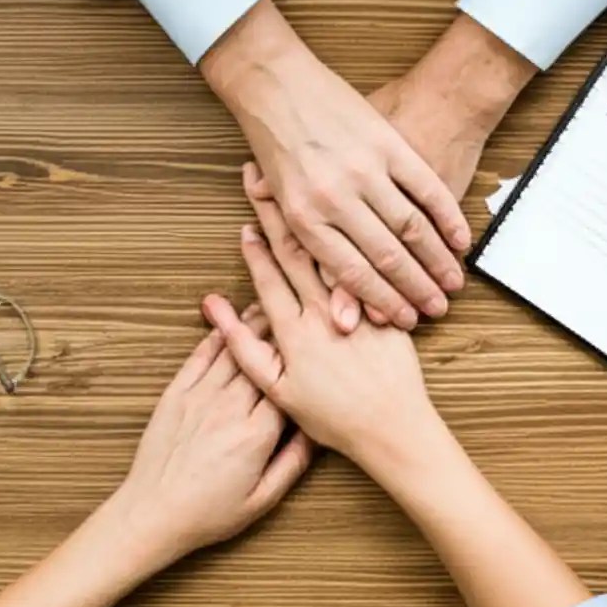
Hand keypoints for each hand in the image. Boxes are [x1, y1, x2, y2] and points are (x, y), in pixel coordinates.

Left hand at [109, 308, 314, 565]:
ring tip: (269, 307)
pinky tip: (228, 324)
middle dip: (282, 334)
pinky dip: (216, 337)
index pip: (289, 385)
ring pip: (233, 351)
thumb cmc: (207, 513)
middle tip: (298, 310)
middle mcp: (228, 409)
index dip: (303, 362)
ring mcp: (199, 398)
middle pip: (263, 360)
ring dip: (251, 327)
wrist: (152, 514)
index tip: (316, 344)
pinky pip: (200, 357)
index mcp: (256, 436)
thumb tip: (318, 433)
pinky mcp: (176, 395)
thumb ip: (293, 463)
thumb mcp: (262, 500)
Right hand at [200, 188, 437, 460]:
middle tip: (264, 178)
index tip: (245, 217)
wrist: (392, 428)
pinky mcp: (386, 305)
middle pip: (298, 251)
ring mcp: (358, 306)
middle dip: (277, 213)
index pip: (268, 275)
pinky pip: (371, 265)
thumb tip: (214, 311)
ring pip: (333, 250)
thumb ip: (244, 347)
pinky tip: (357, 210)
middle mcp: (324, 311)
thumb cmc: (332, 417)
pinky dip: (361, 236)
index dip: (254, 245)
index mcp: (293, 330)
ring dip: (317, 215)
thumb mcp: (277, 388)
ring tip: (306, 185)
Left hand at [247, 14, 537, 327]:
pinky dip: (447, 216)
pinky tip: (462, 239)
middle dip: (416, 290)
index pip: (352, 273)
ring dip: (437, 260)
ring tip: (453, 283)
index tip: (405, 321)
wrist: (276, 82)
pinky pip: (425, 187)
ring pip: (410, 227)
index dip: (383, 301)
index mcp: (304, 218)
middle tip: (437, 311)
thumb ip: (302, 242)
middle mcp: (335, 198)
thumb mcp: (275, 200)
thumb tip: (328, 296)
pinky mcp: (387, 143)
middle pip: (386, 256)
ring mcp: (364, 169)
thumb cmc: (274, 144)